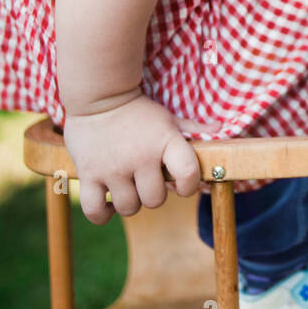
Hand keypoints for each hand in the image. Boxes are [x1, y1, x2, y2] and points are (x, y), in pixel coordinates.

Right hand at [62, 91, 203, 224]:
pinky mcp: (88, 174)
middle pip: (155, 200)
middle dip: (153, 194)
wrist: (98, 94)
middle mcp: (140, 157)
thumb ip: (193, 128)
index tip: (181, 183)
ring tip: (127, 186)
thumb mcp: (167, 117)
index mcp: (165, 142)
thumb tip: (219, 129)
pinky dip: (102, 214)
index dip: (189, 186)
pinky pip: (95, 211)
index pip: (188, 174)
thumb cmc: (137, 111)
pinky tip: (108, 201)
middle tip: (146, 180)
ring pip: (129, 207)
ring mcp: (113, 168)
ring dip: (130, 201)